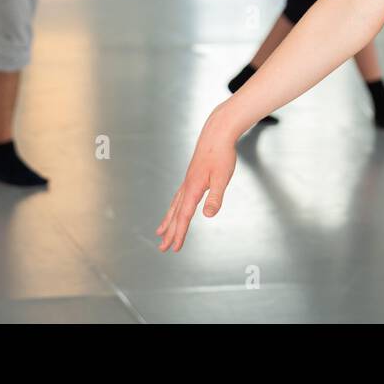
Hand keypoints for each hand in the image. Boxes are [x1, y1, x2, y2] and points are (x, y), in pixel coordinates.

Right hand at [156, 111, 238, 252]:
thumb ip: (215, 197)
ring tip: (161, 232)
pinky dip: (174, 208)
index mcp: (193, 189)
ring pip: (174, 206)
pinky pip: (178, 198)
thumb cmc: (221, 155)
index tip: (174, 248)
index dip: (179, 233)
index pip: (184, 217)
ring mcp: (187, 182)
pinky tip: (175, 210)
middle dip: (169, 233)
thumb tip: (208, 215)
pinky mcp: (191, 177)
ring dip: (168, 221)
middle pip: (175, 215)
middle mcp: (187, 187)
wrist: (217, 134)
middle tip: (162, 248)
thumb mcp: (222, 178)